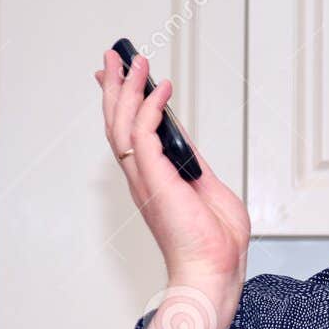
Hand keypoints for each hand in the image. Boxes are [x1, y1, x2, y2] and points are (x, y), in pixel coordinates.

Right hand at [96, 48, 250, 328]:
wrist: (214, 270)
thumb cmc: (214, 244)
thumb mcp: (209, 191)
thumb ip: (195, 167)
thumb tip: (190, 147)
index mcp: (153, 180)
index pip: (130, 134)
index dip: (123, 104)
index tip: (122, 78)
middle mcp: (143, 177)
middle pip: (118, 123)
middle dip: (115, 87)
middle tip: (114, 57)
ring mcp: (146, 178)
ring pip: (124, 123)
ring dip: (127, 88)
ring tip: (133, 61)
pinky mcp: (156, 180)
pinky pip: (145, 134)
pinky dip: (152, 108)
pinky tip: (160, 89)